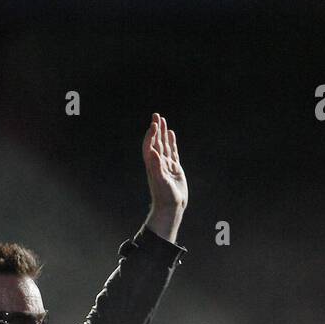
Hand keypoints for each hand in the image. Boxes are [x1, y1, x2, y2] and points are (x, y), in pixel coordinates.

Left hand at [142, 113, 187, 240]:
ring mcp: (166, 165)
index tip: (154, 124)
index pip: (150, 146)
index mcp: (153, 165)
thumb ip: (156, 166)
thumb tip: (153, 151)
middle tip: (156, 115)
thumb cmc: (165, 197)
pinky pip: (172, 152)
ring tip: (163, 120)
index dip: (151, 135)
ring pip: (164, 145)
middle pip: (156, 142)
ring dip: (163, 133)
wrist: (171, 208)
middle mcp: (158, 163)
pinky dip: (171, 142)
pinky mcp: (174, 169)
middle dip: (156, 129)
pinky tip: (171, 134)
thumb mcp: (161, 181)